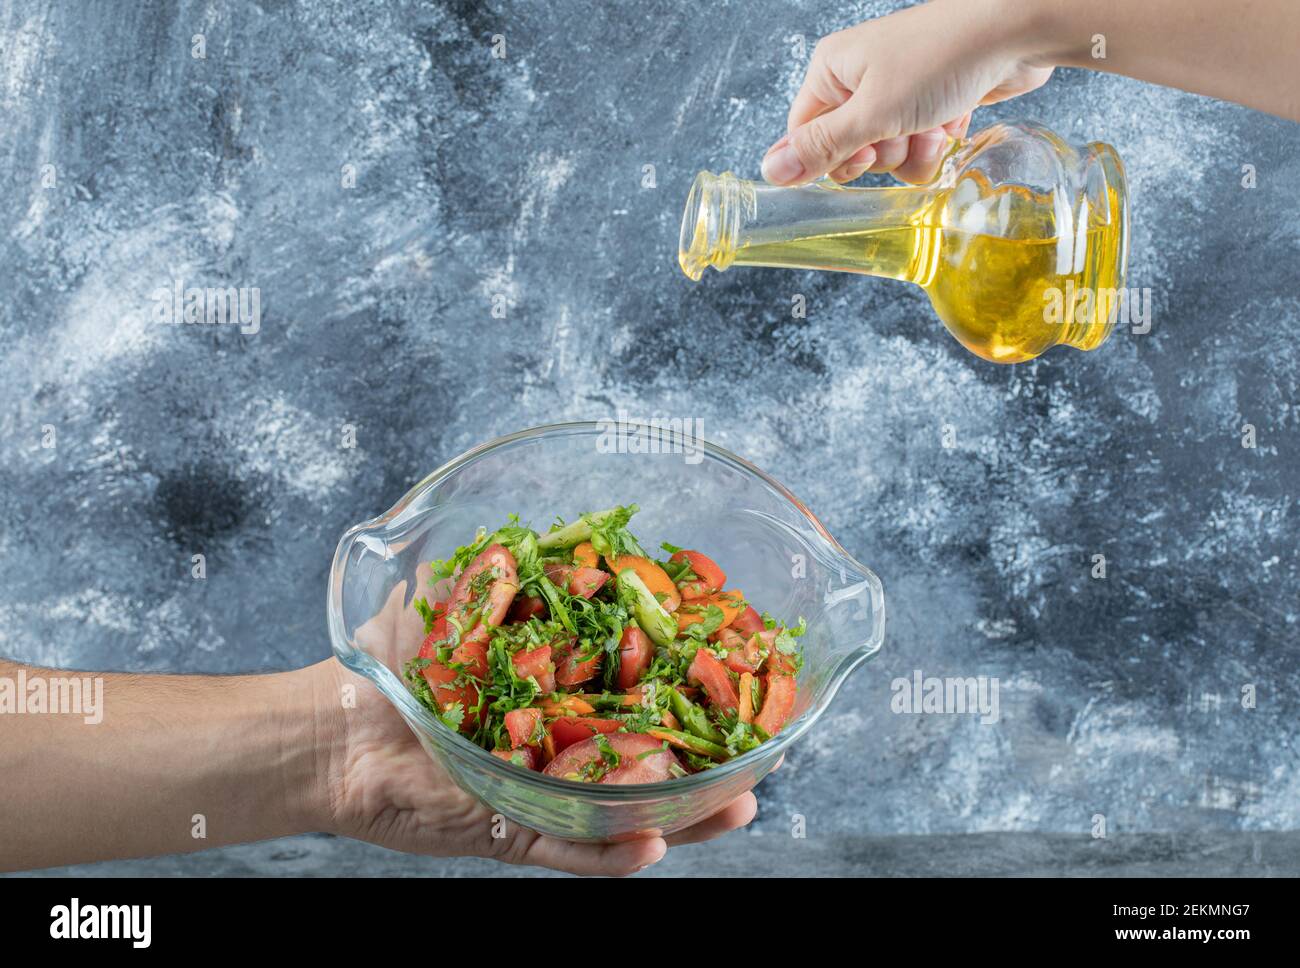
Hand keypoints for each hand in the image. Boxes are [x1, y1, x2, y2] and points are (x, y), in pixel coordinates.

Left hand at [310, 574, 758, 875]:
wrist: (328, 730)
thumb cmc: (386, 666)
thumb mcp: (448, 608)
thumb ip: (489, 574)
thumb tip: (521, 533)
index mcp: (553, 698)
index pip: (634, 697)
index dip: (684, 693)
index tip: (735, 678)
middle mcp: (556, 750)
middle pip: (646, 763)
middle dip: (706, 765)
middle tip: (758, 757)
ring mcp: (538, 795)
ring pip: (622, 816)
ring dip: (682, 819)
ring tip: (735, 808)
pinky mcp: (508, 833)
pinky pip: (567, 853)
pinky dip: (610, 856)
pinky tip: (651, 846)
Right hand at [762, 0, 1051, 184]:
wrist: (1014, 32)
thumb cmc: (941, 57)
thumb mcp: (872, 112)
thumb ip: (821, 147)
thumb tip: (770, 171)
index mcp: (833, 72)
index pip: (806, 135)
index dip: (831, 159)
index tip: (862, 155)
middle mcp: (861, 80)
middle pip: (849, 151)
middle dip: (880, 155)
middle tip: (901, 133)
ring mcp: (899, 91)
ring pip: (889, 154)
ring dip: (914, 152)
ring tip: (935, 124)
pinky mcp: (932, 103)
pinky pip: (920, 147)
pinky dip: (937, 143)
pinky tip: (953, 122)